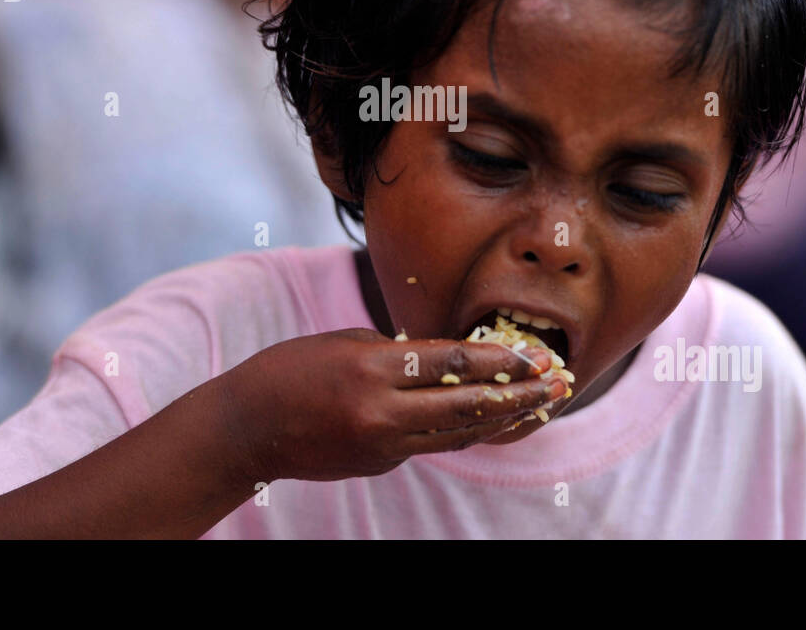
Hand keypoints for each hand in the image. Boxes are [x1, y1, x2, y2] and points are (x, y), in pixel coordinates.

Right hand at [216, 328, 565, 482]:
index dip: (498, 359)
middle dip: (518, 394)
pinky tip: (493, 418)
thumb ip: (400, 353)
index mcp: (372, 366)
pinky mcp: (379, 463)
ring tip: (542, 406)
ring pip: (458, 433)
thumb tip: (450, 361)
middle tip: (558, 383)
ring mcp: (381, 443)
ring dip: (504, 418)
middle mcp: (381, 410)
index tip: (533, 355)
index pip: (450, 362)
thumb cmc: (293, 369)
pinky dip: (464, 430)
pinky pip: (431, 443)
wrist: (247, 427)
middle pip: (467, 405)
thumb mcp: (347, 342)